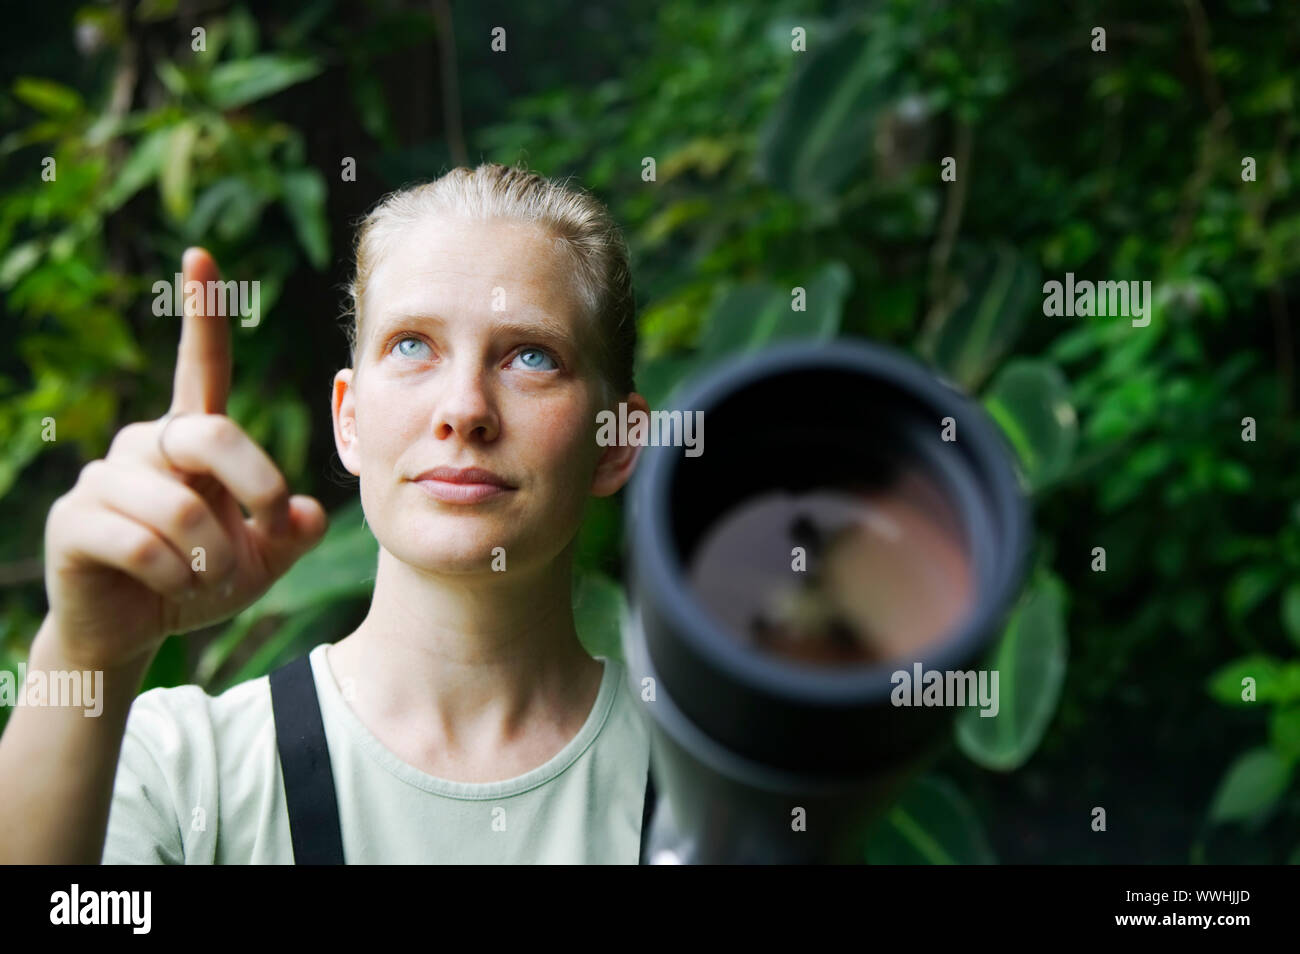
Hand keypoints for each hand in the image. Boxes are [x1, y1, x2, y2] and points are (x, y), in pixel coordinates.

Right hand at [42, 248, 327, 669]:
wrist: (135, 632)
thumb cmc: (199, 582)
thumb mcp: (262, 560)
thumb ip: (292, 533)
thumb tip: (311, 513)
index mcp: (191, 440)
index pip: (200, 369)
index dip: (202, 316)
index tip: (203, 256)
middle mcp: (146, 445)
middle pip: (212, 434)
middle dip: (257, 485)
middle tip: (270, 529)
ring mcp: (104, 479)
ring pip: (181, 507)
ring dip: (210, 557)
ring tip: (200, 577)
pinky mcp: (74, 521)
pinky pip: (144, 544)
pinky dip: (176, 577)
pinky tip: (170, 587)